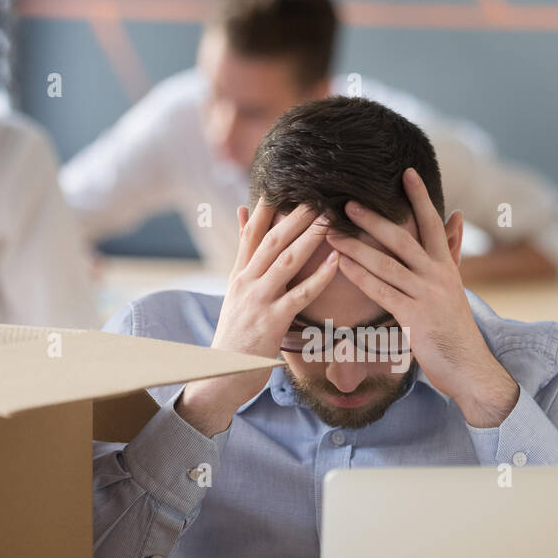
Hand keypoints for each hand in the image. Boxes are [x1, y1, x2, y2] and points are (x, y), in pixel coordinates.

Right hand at [176, 198, 338, 435]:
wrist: (221, 375)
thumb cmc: (235, 336)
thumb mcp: (235, 293)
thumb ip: (245, 255)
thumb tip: (244, 214)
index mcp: (239, 275)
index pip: (253, 233)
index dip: (269, 206)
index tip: (284, 182)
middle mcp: (246, 282)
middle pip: (272, 240)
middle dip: (295, 215)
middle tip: (318, 191)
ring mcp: (258, 301)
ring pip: (285, 261)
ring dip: (308, 238)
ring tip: (329, 217)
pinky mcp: (271, 322)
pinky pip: (299, 295)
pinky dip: (318, 277)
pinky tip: (336, 263)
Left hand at [327, 168, 519, 427]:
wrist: (468, 366)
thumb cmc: (455, 327)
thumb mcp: (455, 284)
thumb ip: (451, 250)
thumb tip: (456, 215)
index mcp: (446, 265)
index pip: (432, 223)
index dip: (420, 197)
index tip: (406, 172)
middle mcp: (438, 276)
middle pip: (403, 239)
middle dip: (374, 219)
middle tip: (347, 202)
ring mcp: (427, 296)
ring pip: (387, 264)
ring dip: (356, 247)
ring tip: (330, 233)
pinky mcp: (415, 318)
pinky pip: (383, 292)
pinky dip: (361, 277)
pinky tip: (341, 265)